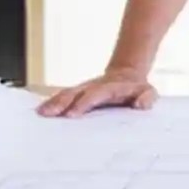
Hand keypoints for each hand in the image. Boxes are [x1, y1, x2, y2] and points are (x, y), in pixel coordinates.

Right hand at [36, 68, 157, 117]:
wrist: (128, 74)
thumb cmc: (138, 89)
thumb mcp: (149, 92)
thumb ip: (147, 98)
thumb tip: (140, 105)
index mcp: (110, 88)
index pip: (95, 95)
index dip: (83, 103)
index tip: (71, 114)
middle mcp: (93, 86)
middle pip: (75, 92)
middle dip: (61, 103)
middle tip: (48, 114)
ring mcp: (84, 89)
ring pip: (66, 94)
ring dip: (53, 103)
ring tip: (40, 113)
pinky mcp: (78, 93)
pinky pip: (63, 97)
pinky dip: (51, 103)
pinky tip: (40, 111)